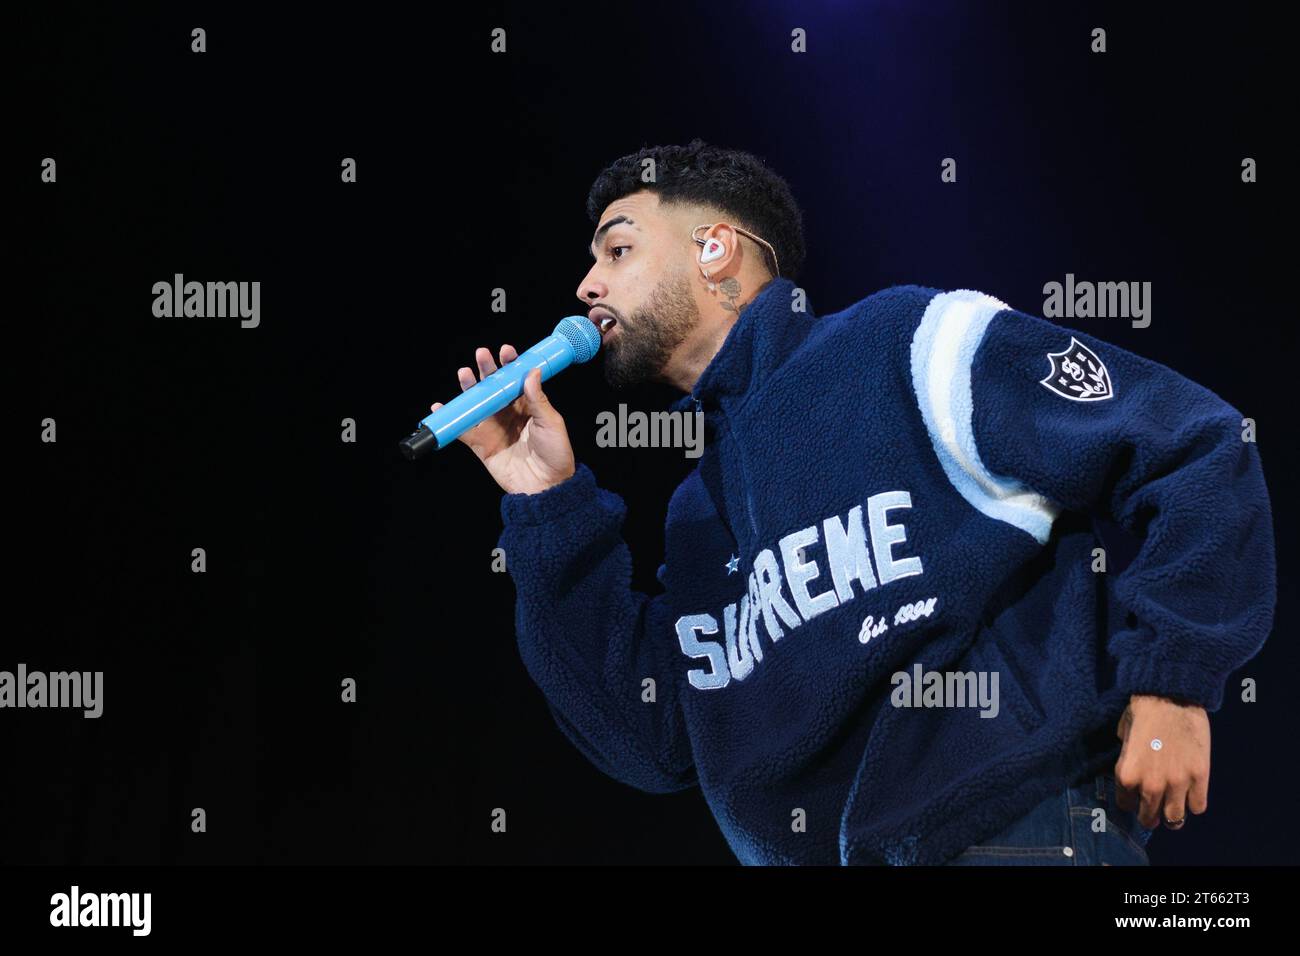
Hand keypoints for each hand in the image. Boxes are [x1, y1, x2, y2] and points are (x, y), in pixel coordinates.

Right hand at [431, 345, 575, 494]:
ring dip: (468, 388)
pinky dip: (451, 419)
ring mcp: (493, 427)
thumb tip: (532, 372)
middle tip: (482, 356)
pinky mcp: (481, 444)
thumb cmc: (555, 455)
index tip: (506, 352)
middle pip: (493, 386)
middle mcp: (508, 413)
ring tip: (464, 374)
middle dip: (486, 370)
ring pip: (476, 402)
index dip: (510, 364)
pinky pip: (462, 429)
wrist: (546, 487)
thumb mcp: (551, 423)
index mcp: (528, 405)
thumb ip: (538, 399)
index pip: (516, 379)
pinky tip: (441, 407)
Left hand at [1113, 693, 1210, 829]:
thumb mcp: (1122, 737)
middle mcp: (1150, 785)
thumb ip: (1127, 759)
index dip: (1131, 802)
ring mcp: (1177, 783)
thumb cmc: (1143, 711)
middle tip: (1154, 810)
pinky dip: (1194, 803)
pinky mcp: (1199, 777)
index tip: (1136, 799)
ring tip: (1172, 808)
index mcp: (1127, 775)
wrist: (1170, 696)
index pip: (1125, 805)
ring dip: (1172, 816)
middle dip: (1150, 815)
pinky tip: (1190, 793)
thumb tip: (1132, 768)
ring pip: (1175, 819)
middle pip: (1149, 818)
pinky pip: (1198, 806)